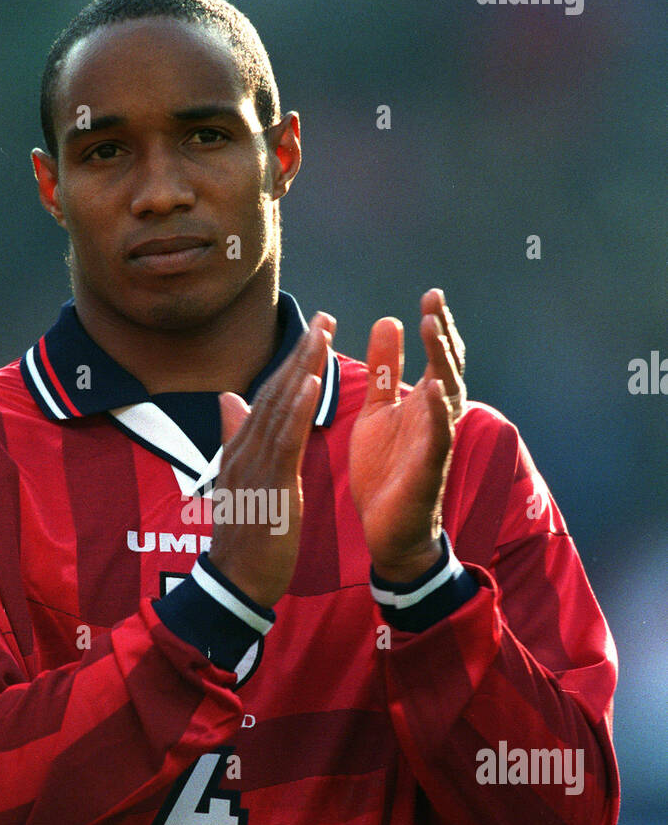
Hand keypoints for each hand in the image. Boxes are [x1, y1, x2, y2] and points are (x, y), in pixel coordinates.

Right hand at [209, 313, 335, 605]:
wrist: (236, 581)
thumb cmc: (244, 536)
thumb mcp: (240, 481)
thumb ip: (235, 437)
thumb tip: (228, 398)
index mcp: (243, 449)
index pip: (268, 396)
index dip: (290, 362)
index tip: (314, 332)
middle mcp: (246, 449)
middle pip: (274, 392)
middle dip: (301, 353)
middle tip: (325, 318)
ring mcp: (255, 465)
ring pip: (280, 407)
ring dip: (302, 368)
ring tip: (323, 335)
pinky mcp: (270, 484)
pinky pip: (284, 440)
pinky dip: (297, 409)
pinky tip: (312, 382)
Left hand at [349, 288, 465, 580]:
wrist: (386, 528)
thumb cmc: (386, 470)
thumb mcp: (378, 410)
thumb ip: (384, 369)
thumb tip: (390, 320)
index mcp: (422, 402)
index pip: (436, 357)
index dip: (437, 327)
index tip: (431, 295)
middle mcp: (436, 417)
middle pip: (447, 368)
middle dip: (442, 335)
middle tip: (433, 302)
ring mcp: (435, 442)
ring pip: (446, 396)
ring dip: (440, 362)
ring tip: (432, 329)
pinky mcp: (428, 469)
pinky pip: (438, 439)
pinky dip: (438, 415)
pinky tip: (432, 391)